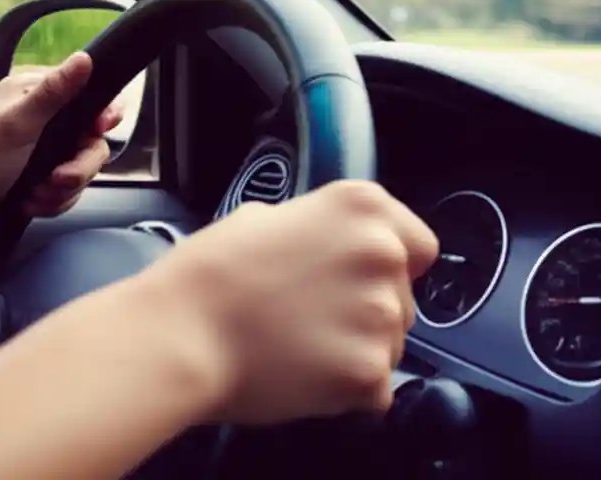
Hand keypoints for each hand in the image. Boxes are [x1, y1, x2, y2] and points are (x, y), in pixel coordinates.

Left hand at [0, 52, 122, 235]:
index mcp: (33, 93)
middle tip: (58, 179)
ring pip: (81, 167)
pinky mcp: (39, 175)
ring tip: (37, 194)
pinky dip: (53, 200)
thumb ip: (54, 93)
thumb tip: (84, 58)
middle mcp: (40, 117)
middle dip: (78, 167)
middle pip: (91, 140)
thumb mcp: (18, 125)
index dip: (102, 115)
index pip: (87, 93)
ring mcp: (41, 148)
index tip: (99, 130)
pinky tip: (32, 202)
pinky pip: (68, 189)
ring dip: (64, 188)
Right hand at [143, 180, 437, 423]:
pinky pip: (375, 391)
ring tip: (298, 349)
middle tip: (310, 319)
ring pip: (391, 346)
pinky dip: (346, 393)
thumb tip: (324, 247)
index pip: (418, 246)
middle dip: (367, 313)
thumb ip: (313, 229)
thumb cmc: (209, 274)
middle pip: (403, 300)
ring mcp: (381, 316)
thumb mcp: (262, 219)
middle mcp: (383, 255)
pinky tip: (301, 377)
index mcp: (361, 208)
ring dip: (357, 352)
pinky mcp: (369, 372)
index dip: (390, 268)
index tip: (356, 282)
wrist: (182, 333)